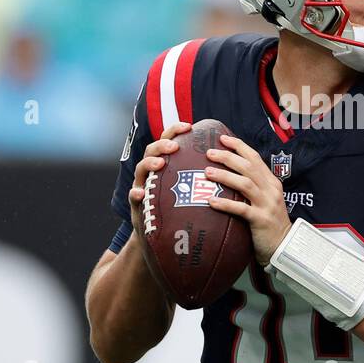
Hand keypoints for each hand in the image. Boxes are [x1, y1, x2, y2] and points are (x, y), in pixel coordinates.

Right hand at [128, 121, 192, 244]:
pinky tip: (140, 193)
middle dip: (162, 145)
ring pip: (141, 169)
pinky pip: (133, 196)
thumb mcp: (191, 191)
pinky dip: (135, 193)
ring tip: (160, 163)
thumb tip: (229, 164)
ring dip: (149, 163)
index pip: (169, 141)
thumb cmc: (180, 211)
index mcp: (166, 165)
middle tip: (174, 146)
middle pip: (152, 150)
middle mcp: (151, 172)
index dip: (176, 131)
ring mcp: (142, 186)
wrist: (160, 237)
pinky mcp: (137, 204)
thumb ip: (202, 177)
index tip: (189, 125)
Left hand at [204, 134, 291, 265]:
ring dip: (225, 176)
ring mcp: (267, 204)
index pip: (255, 158)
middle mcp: (271, 190)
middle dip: (228, 157)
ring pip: (245, 184)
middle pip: (248, 167)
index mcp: (271, 182)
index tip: (222, 139)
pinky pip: (241, 209)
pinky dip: (225, 204)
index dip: (239, 146)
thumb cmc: (269, 222)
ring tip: (207, 172)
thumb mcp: (265, 199)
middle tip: (209, 153)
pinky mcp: (261, 220)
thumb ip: (253, 186)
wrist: (284, 245)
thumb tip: (230, 174)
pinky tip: (211, 201)